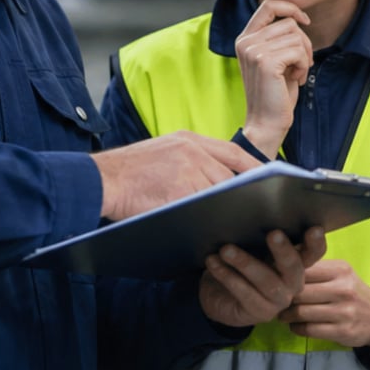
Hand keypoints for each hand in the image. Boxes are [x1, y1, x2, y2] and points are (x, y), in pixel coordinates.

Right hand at [93, 131, 259, 222]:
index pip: (233, 152)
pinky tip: (213, 230)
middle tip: (254, 211)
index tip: (269, 179)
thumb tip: (213, 180)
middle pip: (231, 175)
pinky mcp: (180, 192)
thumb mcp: (162, 152)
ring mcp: (187, 171)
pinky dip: (210, 219)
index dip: (253, 167)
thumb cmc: (126, 171)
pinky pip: (205, 209)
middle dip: (241, 194)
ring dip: (227, 210)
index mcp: (189, 139)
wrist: (100, 180)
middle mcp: (192, 150)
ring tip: (235, 225)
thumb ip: (189, 160)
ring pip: (220, 193)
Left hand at [199, 226, 325, 327]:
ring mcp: (278, 300)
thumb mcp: (250, 244)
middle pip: (295, 268)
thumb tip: (253, 210)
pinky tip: (213, 263)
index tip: (314, 229)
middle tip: (273, 234)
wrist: (217, 292)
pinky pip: (245, 294)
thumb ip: (258, 233)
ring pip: (267, 281)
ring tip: (225, 249)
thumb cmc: (239, 262)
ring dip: (245, 263)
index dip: (315, 243)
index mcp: (295, 262)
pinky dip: (228, 277)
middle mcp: (292, 282)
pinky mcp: (260, 313)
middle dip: (284, 251)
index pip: (312, 253)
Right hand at [235, 0, 312, 157]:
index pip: (268, 5)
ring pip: (296, 36)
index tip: (304, 21)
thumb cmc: (275, 94)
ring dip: (304, 56)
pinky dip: (304, 66)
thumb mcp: (274, 59)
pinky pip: (298, 51)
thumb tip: (297, 18)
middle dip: (303, 43)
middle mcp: (246, 41)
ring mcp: (253, 50)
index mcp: (245, 38)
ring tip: (295, 74)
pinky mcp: (265, 61)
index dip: (290, 8)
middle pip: (289, 23)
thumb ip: (278, 38)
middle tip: (300, 65)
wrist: (266, 123)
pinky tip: (295, 80)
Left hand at [278, 258, 369, 349]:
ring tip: (282, 313)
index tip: (275, 279)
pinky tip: (294, 325)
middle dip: (283, 297)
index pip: (304, 269)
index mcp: (340, 270)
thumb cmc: (350, 291)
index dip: (285, 275)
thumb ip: (315, 268)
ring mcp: (344, 312)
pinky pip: (309, 330)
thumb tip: (280, 261)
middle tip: (274, 299)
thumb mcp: (339, 273)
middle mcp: (343, 289)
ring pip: (302, 312)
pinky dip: (296, 328)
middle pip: (300, 292)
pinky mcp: (343, 331)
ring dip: (287, 315)